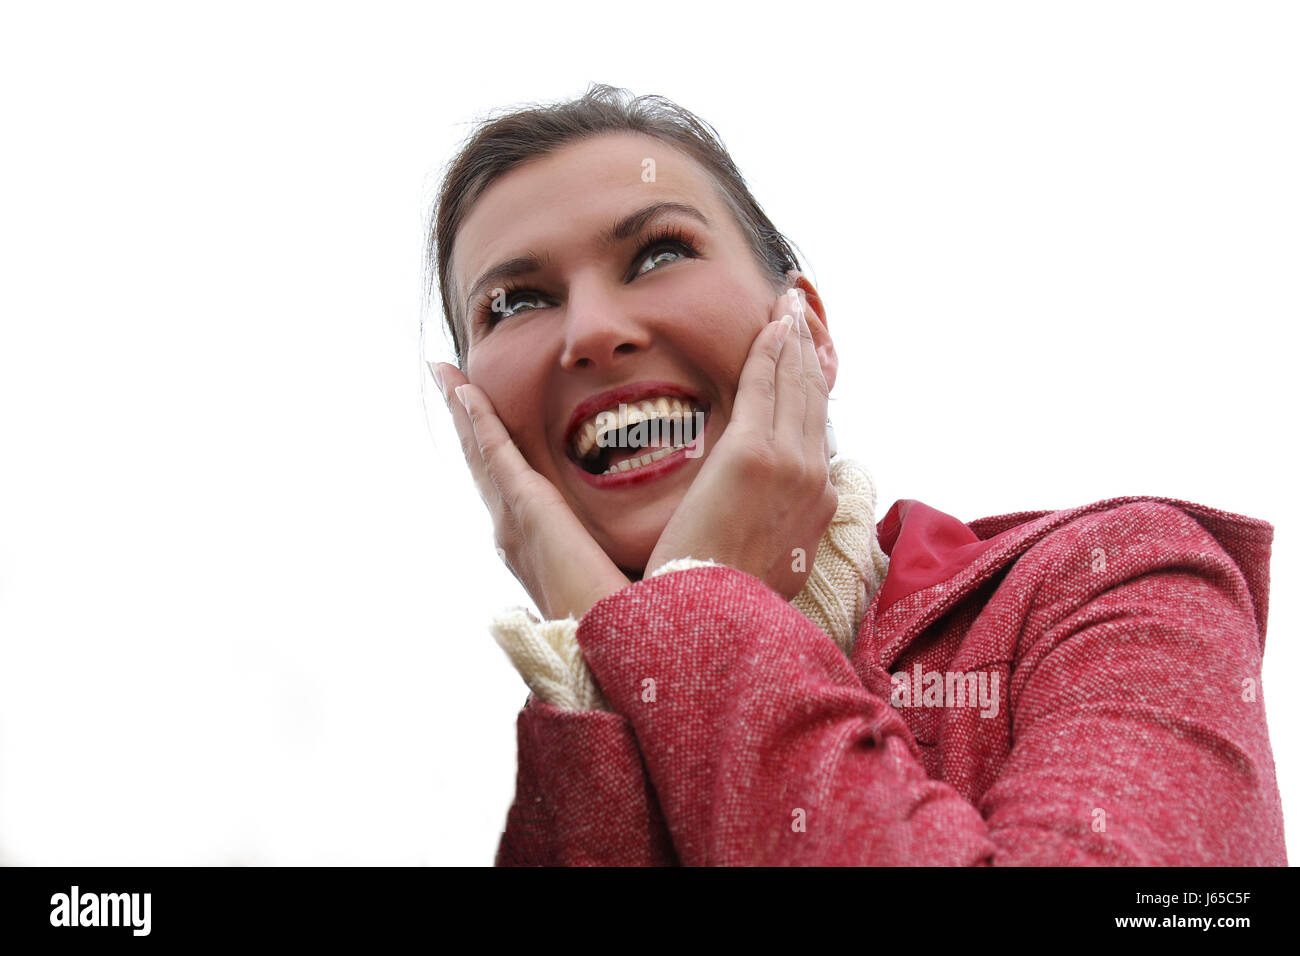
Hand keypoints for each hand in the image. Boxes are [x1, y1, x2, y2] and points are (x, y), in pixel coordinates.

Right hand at [431, 362, 631, 620]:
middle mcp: (516, 535)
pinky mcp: (526, 514)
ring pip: (482, 455)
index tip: (482, 415)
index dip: (492, 449)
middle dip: (466, 424)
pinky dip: (477, 422)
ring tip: (447, 376)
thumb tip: (651, 545)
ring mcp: (515, 524)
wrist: (623, 649)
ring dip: (463, 415)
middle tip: (450, 382)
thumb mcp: (623, 578)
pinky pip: (496, 457)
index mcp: (539, 547)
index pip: (511, 486)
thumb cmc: (632, 621)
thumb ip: (625, 555)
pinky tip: (466, 391)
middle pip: (485, 466)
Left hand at [643, 288, 836, 598]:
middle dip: (808, 350)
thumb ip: (780, 533)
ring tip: (788, 305)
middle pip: (815, 399)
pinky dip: (769, 350)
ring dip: (792, 340)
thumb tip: (776, 521)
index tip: (808, 356)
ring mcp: (789, 464)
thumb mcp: (771, 566)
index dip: (815, 387)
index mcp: (818, 507)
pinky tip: (771, 323)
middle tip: (799, 311)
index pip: (819, 431)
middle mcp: (814, 480)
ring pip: (795, 386)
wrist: (707, 613)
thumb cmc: (725, 595)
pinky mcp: (754, 452)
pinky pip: (764, 385)